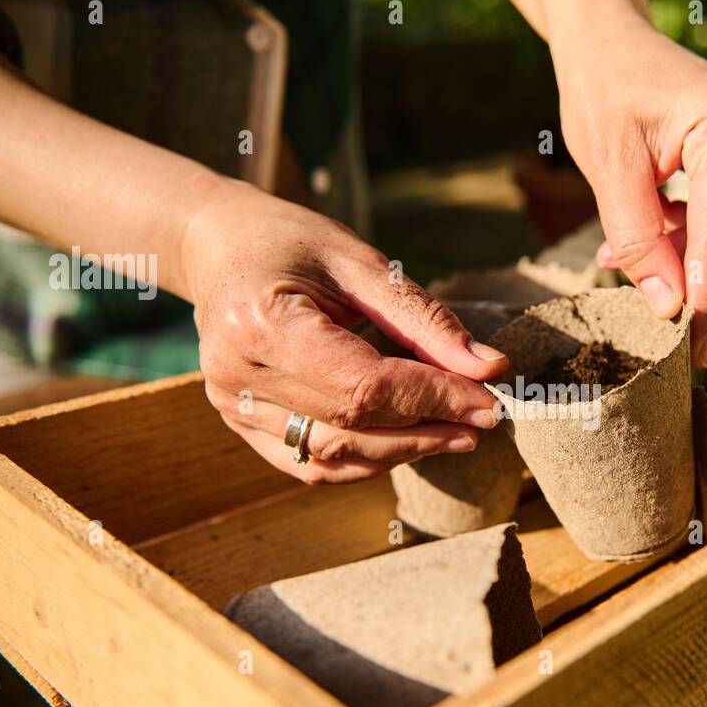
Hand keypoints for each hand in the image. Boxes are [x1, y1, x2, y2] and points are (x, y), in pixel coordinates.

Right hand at [180, 180, 508, 483]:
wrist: (217, 247)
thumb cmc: (291, 242)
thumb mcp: (362, 263)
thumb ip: (425, 320)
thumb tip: (489, 370)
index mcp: (263, 322)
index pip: (364, 385)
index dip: (433, 399)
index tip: (487, 401)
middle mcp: (238, 373)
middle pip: (351, 425)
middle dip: (427, 429)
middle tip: (482, 421)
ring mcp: (231, 404)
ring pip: (333, 455)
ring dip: (402, 451)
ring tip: (455, 433)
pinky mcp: (237, 423)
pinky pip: (309, 463)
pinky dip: (364, 460)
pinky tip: (407, 443)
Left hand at [552, 19, 706, 367]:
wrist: (607, 41)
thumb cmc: (601, 91)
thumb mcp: (608, 170)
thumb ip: (639, 241)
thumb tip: (670, 308)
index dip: (706, 290)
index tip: (695, 341)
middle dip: (695, 281)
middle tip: (674, 333)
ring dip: (685, 257)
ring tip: (630, 266)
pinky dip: (686, 232)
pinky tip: (646, 239)